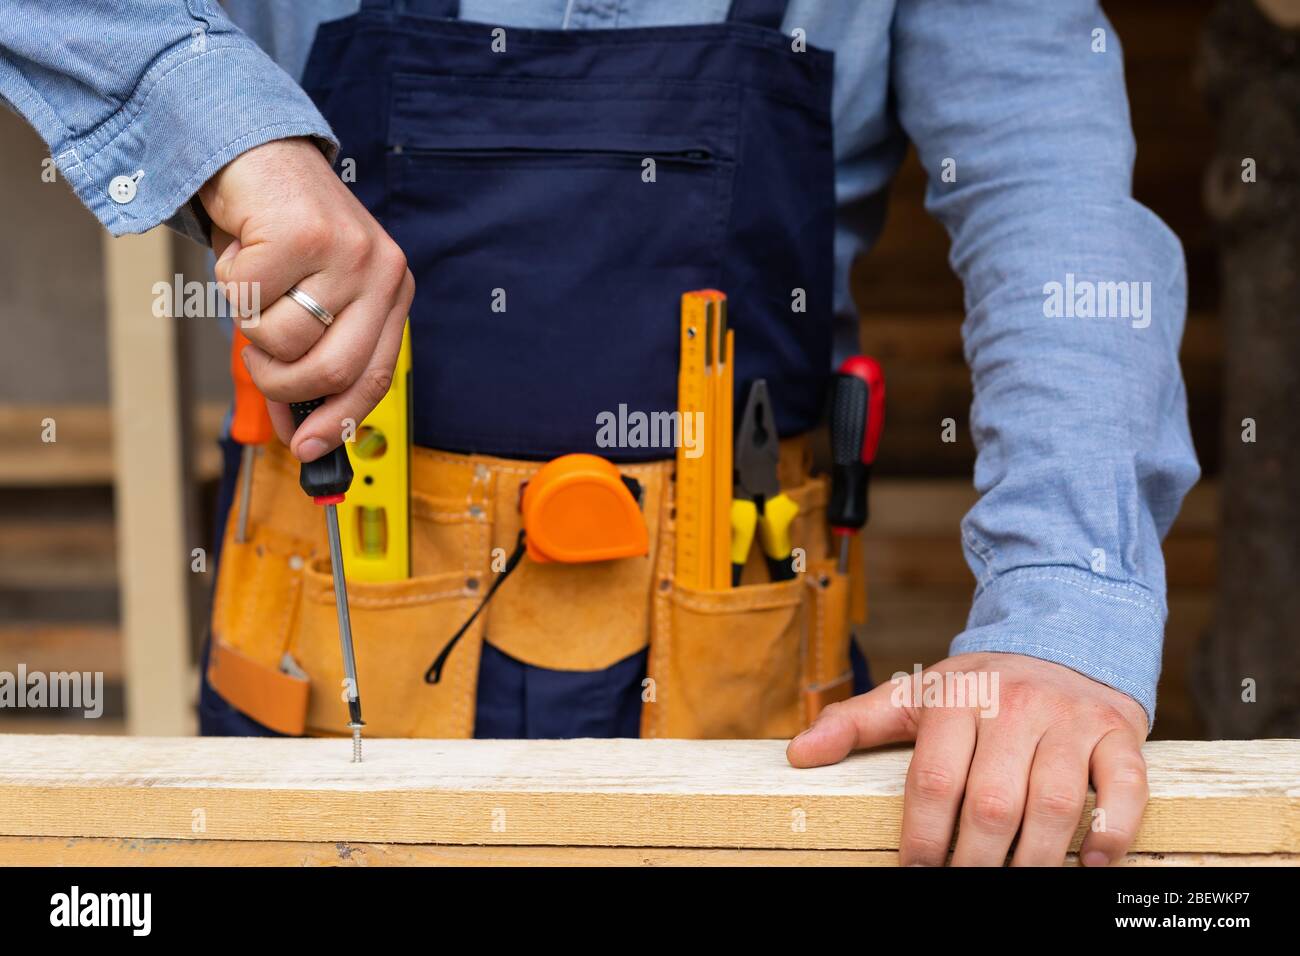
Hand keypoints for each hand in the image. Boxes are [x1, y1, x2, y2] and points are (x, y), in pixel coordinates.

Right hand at [200, 137, 413, 461]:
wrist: (256, 152)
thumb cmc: (281, 235)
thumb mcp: (311, 298)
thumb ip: (312, 359)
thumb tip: (298, 433)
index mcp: (392, 293)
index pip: (374, 378)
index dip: (338, 421)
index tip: (308, 450)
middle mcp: (381, 273)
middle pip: (330, 372)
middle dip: (280, 382)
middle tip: (258, 363)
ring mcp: (347, 252)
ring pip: (282, 339)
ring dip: (248, 324)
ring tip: (254, 286)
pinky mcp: (302, 234)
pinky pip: (247, 299)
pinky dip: (228, 283)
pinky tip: (243, 249)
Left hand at [787, 652, 1149, 865]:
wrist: (1064, 637)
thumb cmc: (981, 684)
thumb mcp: (916, 694)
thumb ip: (856, 722)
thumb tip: (798, 753)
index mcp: (959, 699)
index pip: (933, 779)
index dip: (920, 836)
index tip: (913, 871)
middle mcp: (1015, 705)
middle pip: (992, 802)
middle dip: (973, 860)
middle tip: (962, 885)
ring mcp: (1071, 719)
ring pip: (1056, 803)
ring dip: (1034, 859)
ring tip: (1015, 885)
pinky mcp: (1118, 732)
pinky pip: (1124, 786)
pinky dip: (1111, 829)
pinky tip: (1089, 862)